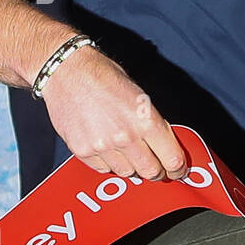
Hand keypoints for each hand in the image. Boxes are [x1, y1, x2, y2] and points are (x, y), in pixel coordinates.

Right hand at [39, 44, 188, 180]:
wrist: (67, 71)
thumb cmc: (103, 77)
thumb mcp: (141, 96)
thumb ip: (153, 123)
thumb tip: (165, 146)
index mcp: (146, 120)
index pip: (172, 158)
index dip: (178, 168)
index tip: (178, 170)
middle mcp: (125, 136)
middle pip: (151, 172)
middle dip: (157, 172)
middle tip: (156, 167)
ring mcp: (102, 146)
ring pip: (127, 173)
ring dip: (131, 166)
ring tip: (127, 151)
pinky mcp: (82, 151)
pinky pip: (103, 169)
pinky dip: (108, 163)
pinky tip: (107, 148)